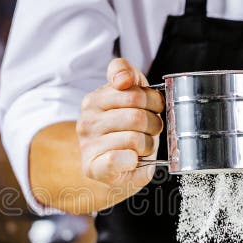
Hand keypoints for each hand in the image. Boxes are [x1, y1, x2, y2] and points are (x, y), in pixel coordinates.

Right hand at [77, 58, 163, 193]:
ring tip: (142, 147)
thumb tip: (124, 79)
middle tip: (152, 130)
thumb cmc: (127, 130)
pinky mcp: (93, 167)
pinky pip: (119, 159)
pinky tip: (132, 160)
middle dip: (153, 125)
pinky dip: (133, 160)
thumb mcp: (131, 96)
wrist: (117, 168)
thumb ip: (127, 73)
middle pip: (137, 116)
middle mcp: (87, 119)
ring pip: (134, 139)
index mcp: (95, 99)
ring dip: (147, 145)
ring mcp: (88, 144)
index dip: (152, 100)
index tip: (155, 106)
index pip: (133, 91)